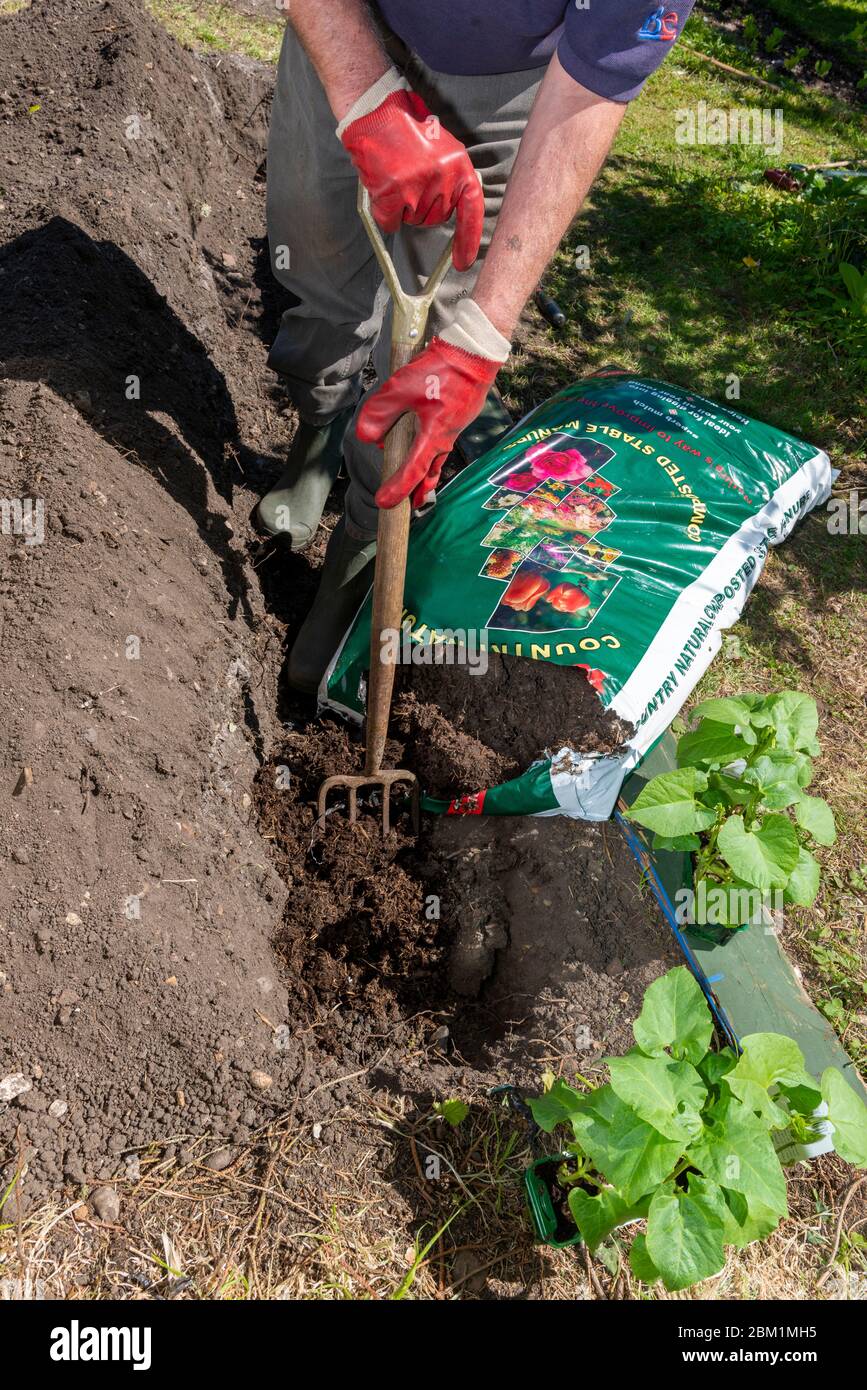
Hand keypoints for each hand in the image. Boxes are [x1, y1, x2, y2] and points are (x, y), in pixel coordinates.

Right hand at [340, 90, 483, 270]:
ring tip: (396, 177)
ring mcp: (417, 187)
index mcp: (459, 166)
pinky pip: (391, 222)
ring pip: (413, 221)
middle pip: (436, 218)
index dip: (469, 240)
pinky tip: (382, 190)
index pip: (471, 211)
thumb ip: (451, 177)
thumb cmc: (409, 129)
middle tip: (411, 180)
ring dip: (403, 208)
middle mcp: (442, 178)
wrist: (377, 112)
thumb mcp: (443, 149)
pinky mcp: (393, 192)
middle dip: (423, 208)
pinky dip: (385, 214)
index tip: (463, 262)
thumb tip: (452, 208)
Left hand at [356, 337, 499, 508]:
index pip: (412, 472)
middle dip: (419, 491)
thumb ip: (380, 412)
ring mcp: (455, 428)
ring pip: (438, 458)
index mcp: (433, 437)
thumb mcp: (401, 387)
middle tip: (410, 506)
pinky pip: (443, 443)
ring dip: (426, 473)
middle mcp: (446, 438)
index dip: (397, 489)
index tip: (383, 503)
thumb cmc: (440, 369)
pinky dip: (433, 452)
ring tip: (419, 483)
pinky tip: (427, 444)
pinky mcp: (458, 416)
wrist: (474, 352)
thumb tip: (367, 437)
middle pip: (430, 473)